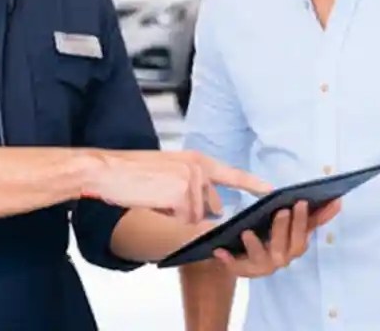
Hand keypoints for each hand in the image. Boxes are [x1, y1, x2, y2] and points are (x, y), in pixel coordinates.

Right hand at [82, 150, 272, 223]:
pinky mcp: (182, 194)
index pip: (232, 174)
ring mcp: (192, 180)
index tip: (272, 191)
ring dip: (175, 214)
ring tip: (154, 196)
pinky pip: (183, 220)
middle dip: (188, 211)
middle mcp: (198, 167)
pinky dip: (168, 216)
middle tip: (161, 195)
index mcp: (196, 159)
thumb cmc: (132, 173)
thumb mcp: (168, 172)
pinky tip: (153, 200)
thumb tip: (213, 210)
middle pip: (209, 208)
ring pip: (195, 217)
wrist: (107, 170)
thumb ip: (193, 185)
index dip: (253, 184)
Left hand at [211, 199, 341, 277]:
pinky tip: (219, 250)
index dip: (311, 219)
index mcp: (295, 245)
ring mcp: (264, 266)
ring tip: (247, 232)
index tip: (308, 201)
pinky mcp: (244, 270)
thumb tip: (335, 200)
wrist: (239, 251)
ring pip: (264, 258)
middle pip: (290, 246)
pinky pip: (237, 268)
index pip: (307, 232)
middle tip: (282, 209)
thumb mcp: (284, 219)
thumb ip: (308, 212)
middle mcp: (283, 257)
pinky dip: (229, 260)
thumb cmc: (267, 232)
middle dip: (287, 228)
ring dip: (256, 245)